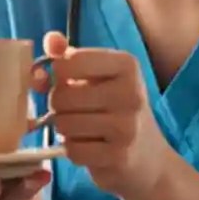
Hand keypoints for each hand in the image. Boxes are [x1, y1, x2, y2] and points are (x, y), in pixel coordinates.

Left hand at [42, 31, 170, 199]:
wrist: (148, 158)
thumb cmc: (115, 110)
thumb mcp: (98, 77)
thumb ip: (69, 58)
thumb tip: (50, 41)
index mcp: (126, 65)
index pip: (70, 61)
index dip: (58, 75)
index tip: (68, 82)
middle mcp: (131, 93)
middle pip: (61, 96)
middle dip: (59, 106)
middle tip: (76, 111)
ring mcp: (127, 127)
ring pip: (64, 124)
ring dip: (65, 129)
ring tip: (83, 129)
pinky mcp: (119, 156)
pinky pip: (72, 149)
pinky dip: (73, 150)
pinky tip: (90, 147)